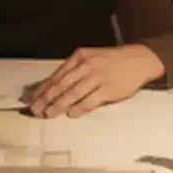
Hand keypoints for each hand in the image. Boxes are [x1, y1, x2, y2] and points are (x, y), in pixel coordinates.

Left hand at [28, 45, 165, 118]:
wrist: (140, 60)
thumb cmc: (113, 61)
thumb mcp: (92, 58)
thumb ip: (74, 71)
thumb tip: (53, 89)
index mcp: (79, 57)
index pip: (57, 75)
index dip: (43, 89)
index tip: (32, 99)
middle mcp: (87, 65)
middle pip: (61, 85)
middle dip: (46, 98)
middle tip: (35, 110)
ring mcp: (98, 77)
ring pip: (73, 93)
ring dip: (58, 105)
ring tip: (48, 114)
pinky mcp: (109, 89)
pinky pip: (90, 101)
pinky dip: (79, 108)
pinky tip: (70, 114)